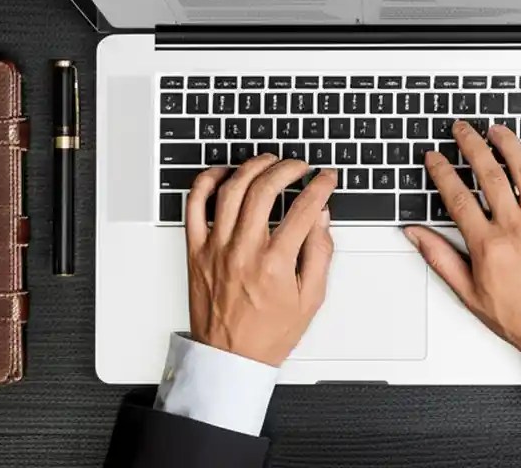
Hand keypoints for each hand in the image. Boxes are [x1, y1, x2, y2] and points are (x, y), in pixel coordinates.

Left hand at [183, 154, 336, 366]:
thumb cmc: (269, 333)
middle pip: (265, 190)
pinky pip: (195, 206)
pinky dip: (207, 182)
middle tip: (299, 166)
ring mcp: (216, 248)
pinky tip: (224, 174)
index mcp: (275, 265)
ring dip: (252, 167)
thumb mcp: (311, 299)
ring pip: (232, 190)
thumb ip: (320, 254)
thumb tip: (320, 217)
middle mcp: (243, 251)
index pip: (303, 209)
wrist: (230, 357)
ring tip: (268, 162)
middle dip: (288, 168)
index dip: (320, 186)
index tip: (326, 178)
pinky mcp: (196, 250)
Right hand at [404, 121, 520, 362]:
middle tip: (462, 129)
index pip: (458, 197)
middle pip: (490, 175)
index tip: (434, 158)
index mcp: (489, 246)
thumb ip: (440, 258)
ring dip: (509, 144)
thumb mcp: (468, 294)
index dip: (442, 172)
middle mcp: (516, 229)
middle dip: (472, 145)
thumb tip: (416, 234)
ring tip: (496, 129)